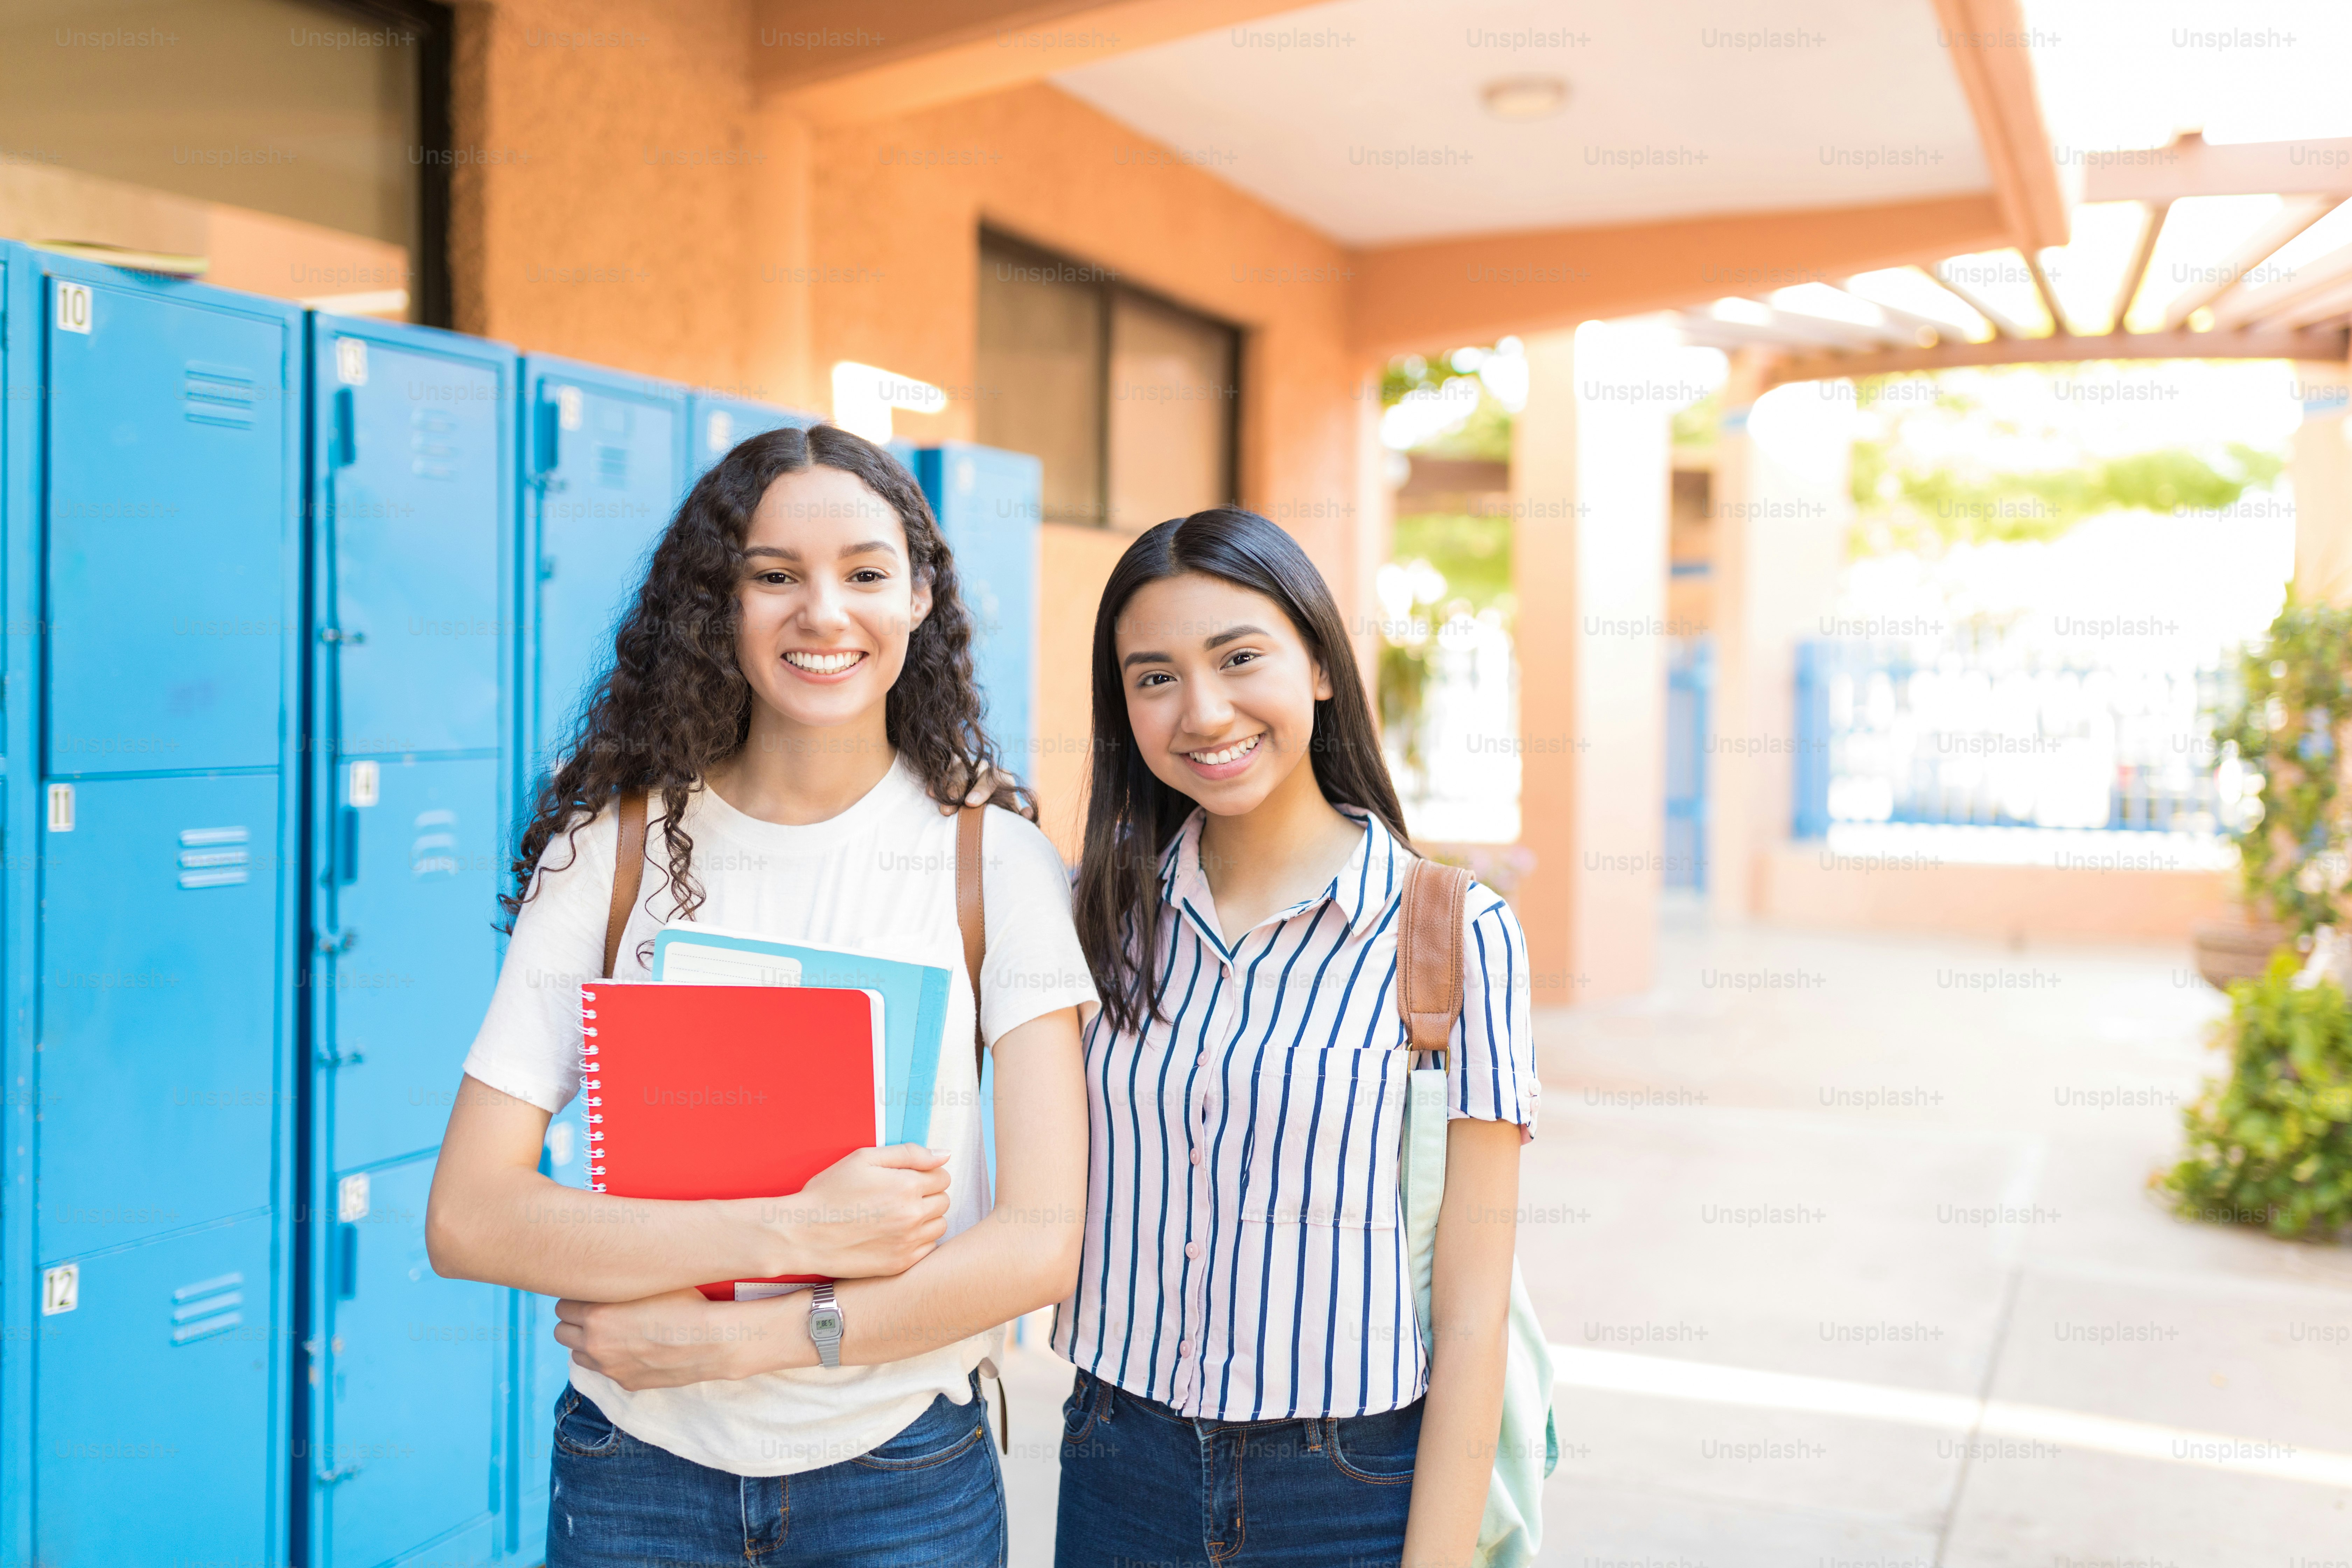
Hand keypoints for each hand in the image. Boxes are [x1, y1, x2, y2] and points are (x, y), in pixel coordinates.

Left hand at [554, 1288, 765, 1390]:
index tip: (590, 1293)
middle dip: (575, 1321)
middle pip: (561, 1332)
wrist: (712, 1340)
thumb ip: (618, 1280)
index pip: (562, 1305)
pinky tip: (634, 1348)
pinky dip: (612, 1360)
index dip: (577, 1297)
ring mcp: (609, 1368)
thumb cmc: (685, 1303)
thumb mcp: (648, 1281)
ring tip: (612, 1331)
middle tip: (596, 1311)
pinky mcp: (626, 1382)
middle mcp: (595, 1344)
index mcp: (596, 1315)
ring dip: (588, 1343)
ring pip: (578, 1355)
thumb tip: (603, 1271)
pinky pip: (606, 1370)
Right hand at [745, 1143, 951, 1278]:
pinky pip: (928, 1249)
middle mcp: (913, 1215)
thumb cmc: (830, 1192)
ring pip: (939, 1226)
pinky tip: (895, 1235)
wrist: (802, 1233)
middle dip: (927, 1195)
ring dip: (926, 1219)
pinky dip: (918, 1241)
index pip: (942, 1176)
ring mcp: (908, 1243)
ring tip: (897, 1216)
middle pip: (944, 1201)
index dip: (925, 1174)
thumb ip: (909, 1153)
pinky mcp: (900, 1264)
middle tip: (898, 1197)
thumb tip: (945, 1155)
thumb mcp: (864, 1158)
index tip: (905, 1179)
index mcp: (907, 1185)